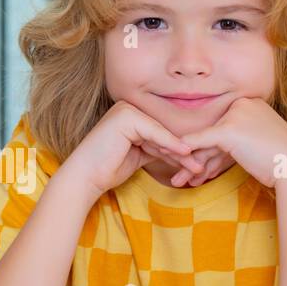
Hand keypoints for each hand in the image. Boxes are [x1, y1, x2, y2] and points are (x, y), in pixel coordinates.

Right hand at [58, 100, 207, 199]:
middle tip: (200, 166)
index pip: (159, 134)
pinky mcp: (125, 116)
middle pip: (161, 132)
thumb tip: (180, 150)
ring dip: (180, 151)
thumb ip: (155, 148)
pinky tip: (185, 153)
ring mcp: (125, 110)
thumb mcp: (138, 156)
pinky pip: (154, 132)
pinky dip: (170, 143)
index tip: (194, 165)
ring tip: (197, 165)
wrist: (85, 177)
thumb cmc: (107, 169)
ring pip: (160, 133)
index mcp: (128, 115)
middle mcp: (127, 108)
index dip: (177, 150)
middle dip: (181, 152)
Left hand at [177, 97, 286, 188]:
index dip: (209, 154)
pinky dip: (189, 153)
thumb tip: (209, 153)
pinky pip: (203, 142)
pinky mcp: (228, 129)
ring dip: (192, 165)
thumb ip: (230, 145)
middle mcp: (241, 104)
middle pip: (214, 136)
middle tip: (183, 176)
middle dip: (198, 159)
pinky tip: (178, 166)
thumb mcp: (252, 146)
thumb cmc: (278, 160)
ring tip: (177, 182)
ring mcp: (235, 115)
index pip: (223, 129)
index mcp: (250, 104)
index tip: (199, 171)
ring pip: (207, 142)